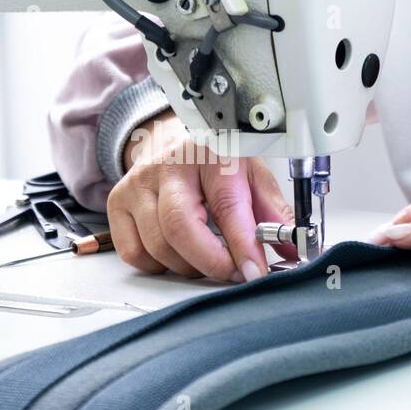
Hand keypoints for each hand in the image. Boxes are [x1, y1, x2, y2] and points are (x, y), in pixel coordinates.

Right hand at [107, 114, 294, 280]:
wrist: (170, 137)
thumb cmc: (214, 158)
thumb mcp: (252, 174)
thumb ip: (273, 212)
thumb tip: (293, 246)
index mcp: (210, 152)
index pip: (226, 205)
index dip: (242, 245)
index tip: (254, 272)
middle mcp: (167, 166)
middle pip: (179, 228)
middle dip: (211, 262)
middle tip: (233, 271)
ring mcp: (137, 184)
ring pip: (158, 247)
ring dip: (189, 266)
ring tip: (208, 256)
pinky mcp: (117, 203)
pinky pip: (135, 254)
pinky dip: (159, 264)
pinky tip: (176, 250)